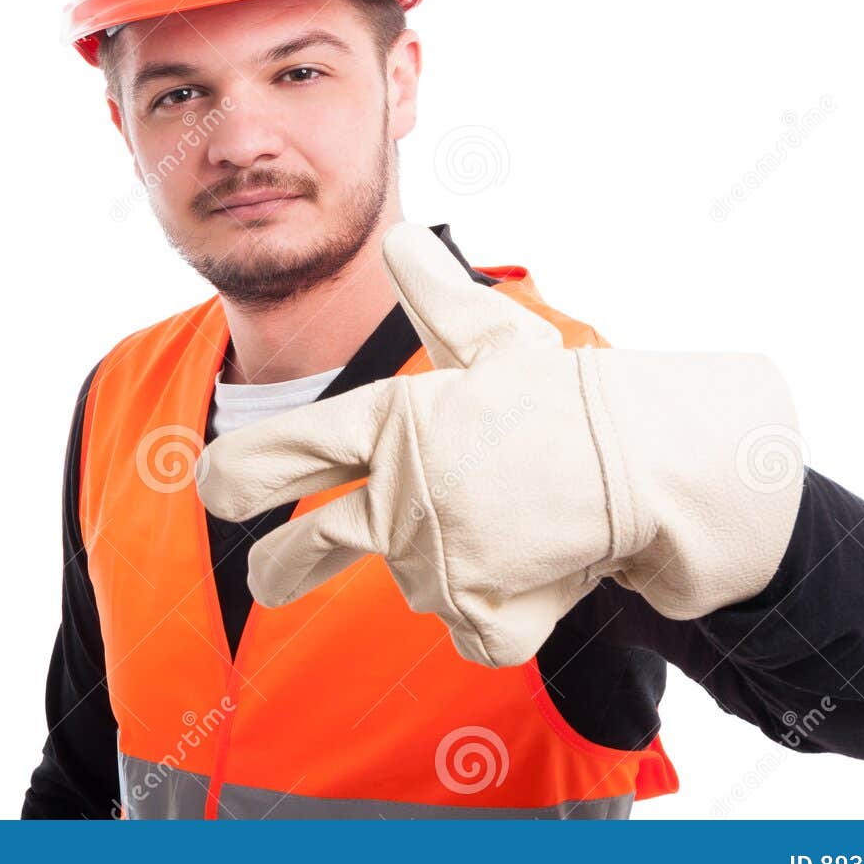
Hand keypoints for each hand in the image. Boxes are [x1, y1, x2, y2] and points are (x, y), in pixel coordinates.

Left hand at [194, 222, 804, 667]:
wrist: (650, 462)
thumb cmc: (566, 396)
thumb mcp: (496, 337)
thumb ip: (433, 295)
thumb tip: (398, 234)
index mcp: (394, 425)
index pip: (284, 450)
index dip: (236, 472)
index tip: (213, 486)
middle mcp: (401, 497)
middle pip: (305, 550)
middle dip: (279, 568)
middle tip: (269, 577)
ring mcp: (438, 561)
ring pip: (413, 581)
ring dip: (448, 563)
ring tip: (507, 522)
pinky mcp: (483, 614)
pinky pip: (471, 628)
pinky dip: (501, 611)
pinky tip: (535, 569)